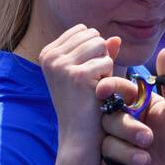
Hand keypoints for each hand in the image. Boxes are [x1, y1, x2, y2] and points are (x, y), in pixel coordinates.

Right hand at [39, 24, 120, 150]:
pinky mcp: (76, 75)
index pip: (83, 30)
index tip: (86, 73)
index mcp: (48, 53)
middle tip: (93, 80)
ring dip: (105, 64)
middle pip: (92, 34)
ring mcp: (60, 65)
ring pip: (100, 44)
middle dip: (100, 55)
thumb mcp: (90, 73)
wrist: (80, 134)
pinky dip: (109, 75)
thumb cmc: (87, 104)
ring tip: (95, 84)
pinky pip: (106, 60)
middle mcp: (50, 56)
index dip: (94, 50)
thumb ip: (101, 53)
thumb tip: (116, 38)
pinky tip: (99, 90)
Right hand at [96, 47, 164, 164]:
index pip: (115, 89)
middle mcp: (121, 122)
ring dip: (127, 153)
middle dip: (126, 129)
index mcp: (136, 104)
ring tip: (148, 161)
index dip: (107, 88)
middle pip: (107, 118)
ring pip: (104, 143)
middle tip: (148, 139)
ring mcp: (114, 145)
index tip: (103, 90)